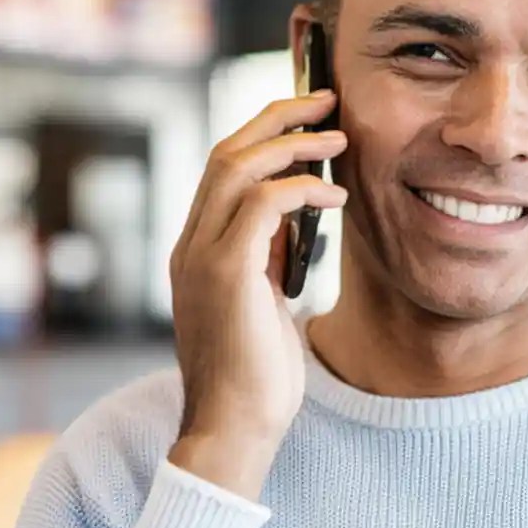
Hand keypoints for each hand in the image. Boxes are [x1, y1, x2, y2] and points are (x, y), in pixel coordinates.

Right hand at [166, 90, 346, 499]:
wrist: (234, 428)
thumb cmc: (256, 374)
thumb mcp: (263, 300)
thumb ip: (268, 256)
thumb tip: (294, 215)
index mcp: (197, 249)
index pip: (224, 170)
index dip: (264, 134)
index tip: (308, 119)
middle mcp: (190, 244)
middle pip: (227, 152)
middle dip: (277, 117)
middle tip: (325, 100)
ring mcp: (200, 257)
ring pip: (236, 167)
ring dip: (291, 143)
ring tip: (338, 137)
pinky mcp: (224, 273)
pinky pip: (260, 205)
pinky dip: (300, 190)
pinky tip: (336, 197)